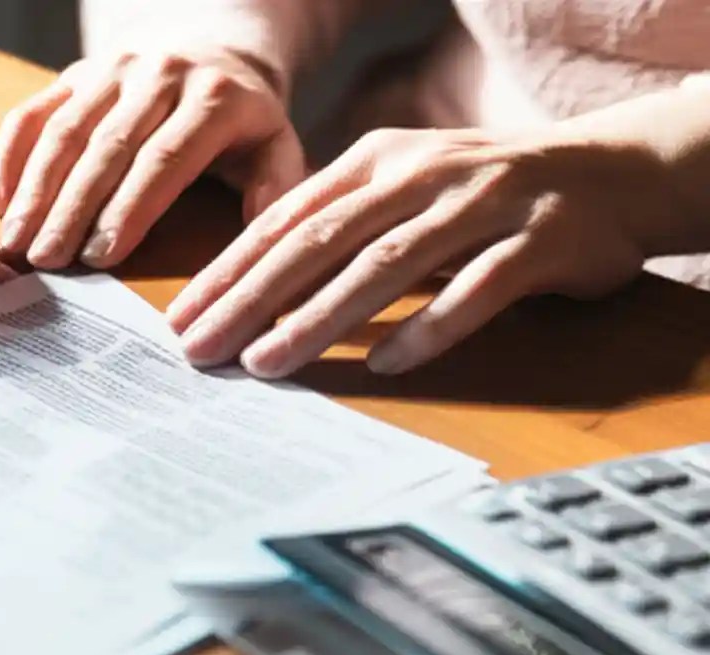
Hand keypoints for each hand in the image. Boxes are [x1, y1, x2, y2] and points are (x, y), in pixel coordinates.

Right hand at [0, 48, 302, 269]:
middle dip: (72, 208)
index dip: (131, 207)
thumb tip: (264, 247)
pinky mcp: (74, 74)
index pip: (166, 157)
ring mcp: (109, 70)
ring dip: (35, 190)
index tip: (101, 255)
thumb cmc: (243, 119)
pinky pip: (33, 112)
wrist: (213, 43)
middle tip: (47, 261)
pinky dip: (8, 156)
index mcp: (213, 98)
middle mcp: (158, 75)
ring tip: (17, 243)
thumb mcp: (276, 147)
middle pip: (108, 147)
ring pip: (65, 131)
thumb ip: (274, 194)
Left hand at [168, 127, 684, 376]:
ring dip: (321, 316)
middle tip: (203, 349)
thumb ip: (336, 226)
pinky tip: (386, 362)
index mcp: (374, 160)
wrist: (605, 171)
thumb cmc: (478, 192)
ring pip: (387, 264)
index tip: (181, 318)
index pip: (284, 220)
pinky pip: (476, 290)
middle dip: (252, 299)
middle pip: (320, 242)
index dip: (228, 269)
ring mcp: (481, 203)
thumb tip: (250, 287)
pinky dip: (429, 326)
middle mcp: (419, 174)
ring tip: (269, 362)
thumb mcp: (399, 187)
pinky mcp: (538, 240)